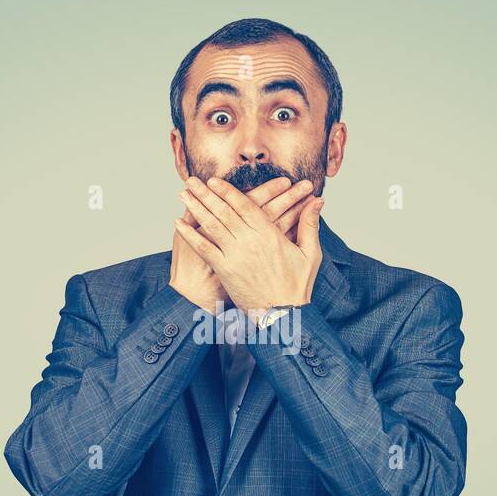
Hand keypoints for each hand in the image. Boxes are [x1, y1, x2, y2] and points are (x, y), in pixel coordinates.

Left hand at [174, 175, 323, 321]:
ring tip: (182, 194)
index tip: (214, 180)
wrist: (283, 316)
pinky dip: (189, 234)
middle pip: (223, 210)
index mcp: (268, 234)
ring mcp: (234, 255)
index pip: (244, 204)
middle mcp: (249, 241)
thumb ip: (310, 225)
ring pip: (211, 225)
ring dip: (195, 207)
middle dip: (205, 193)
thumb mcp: (310, 254)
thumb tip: (318, 201)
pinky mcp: (224, 270)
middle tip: (192, 179)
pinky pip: (203, 248)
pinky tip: (178, 223)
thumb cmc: (297, 286)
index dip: (227, 190)